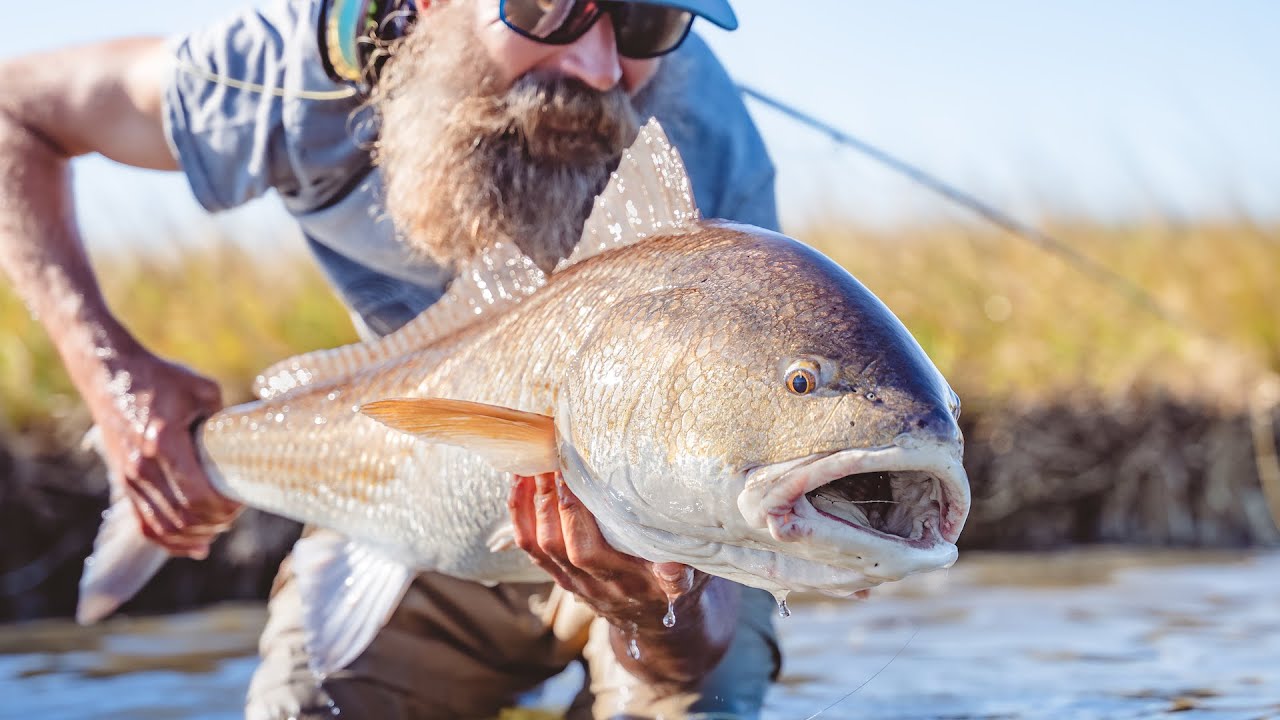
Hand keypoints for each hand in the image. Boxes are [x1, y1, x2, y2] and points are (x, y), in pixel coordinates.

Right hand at [87, 351, 240, 557]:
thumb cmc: (161, 378)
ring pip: (165, 528)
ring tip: (221, 526)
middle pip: (184, 518)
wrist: (111, 374)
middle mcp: (143, 468)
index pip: (197, 497)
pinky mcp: (124, 483)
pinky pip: (146, 526)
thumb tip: (250, 442)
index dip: (224, 508)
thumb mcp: (202, 390)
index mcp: (163, 444)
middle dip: (217, 522)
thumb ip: (225, 419)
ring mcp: (129, 479)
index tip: (243, 500)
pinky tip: (197, 547)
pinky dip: (172, 542)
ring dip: (198, 535)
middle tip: (237, 511)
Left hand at [507, 472, 708, 631]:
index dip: (573, 516)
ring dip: (530, 504)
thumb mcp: (689, 585)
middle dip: (548, 500)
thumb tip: (674, 566)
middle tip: (548, 458)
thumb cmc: (673, 589)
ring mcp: (571, 581)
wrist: (652, 620)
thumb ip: (681, 577)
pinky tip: (519, 483)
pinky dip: (520, 513)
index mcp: (623, 583)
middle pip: (556, 544)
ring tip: (529, 464)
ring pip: (538, 545)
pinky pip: (529, 546)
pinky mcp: (558, 573)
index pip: (587, 552)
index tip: (569, 476)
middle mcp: (592, 584)